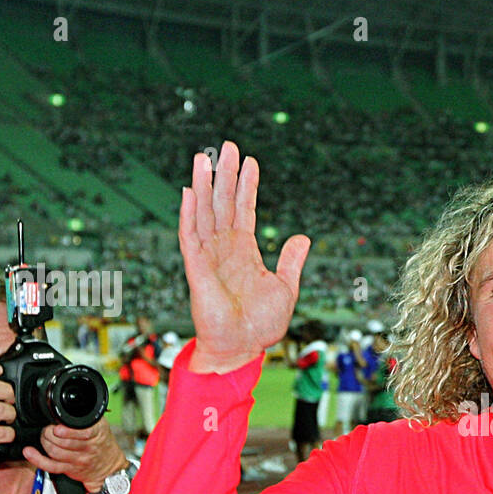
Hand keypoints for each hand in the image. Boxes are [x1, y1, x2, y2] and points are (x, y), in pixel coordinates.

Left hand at [22, 419, 127, 493]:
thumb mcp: (101, 426)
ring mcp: (79, 460)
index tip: (57, 427)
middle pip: (64, 442)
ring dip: (44, 442)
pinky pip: (51, 466)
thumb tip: (66, 408)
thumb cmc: (103, 444)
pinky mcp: (70, 470)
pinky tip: (29, 452)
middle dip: (49, 433)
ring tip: (44, 436)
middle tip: (47, 429)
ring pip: (55, 452)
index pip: (84, 433)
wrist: (110, 467)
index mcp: (97, 433)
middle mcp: (88, 448)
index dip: (67, 431)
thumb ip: (86, 418)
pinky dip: (37, 459)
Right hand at [180, 140, 311, 372]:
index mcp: (244, 252)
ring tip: (204, 158)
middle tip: (227, 145)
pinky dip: (188, 215)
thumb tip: (303, 238)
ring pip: (204, 213)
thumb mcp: (285, 288)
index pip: (244, 210)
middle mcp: (224, 249)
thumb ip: (291, 261)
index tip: (250, 161)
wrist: (242, 348)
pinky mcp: (197, 270)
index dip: (246, 186)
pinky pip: (190, 237)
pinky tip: (189, 193)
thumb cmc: (260, 325)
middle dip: (225, 175)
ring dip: (203, 186)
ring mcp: (209, 257)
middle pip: (222, 203)